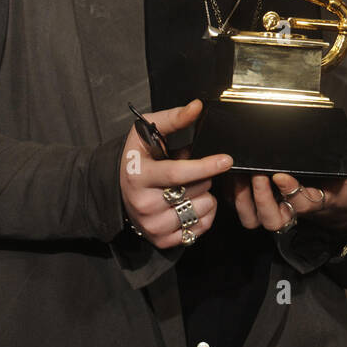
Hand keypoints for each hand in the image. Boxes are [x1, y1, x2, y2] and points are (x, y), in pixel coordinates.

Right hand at [119, 100, 232, 248]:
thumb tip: (197, 106)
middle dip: (205, 177)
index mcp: (138, 175)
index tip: (226, 160)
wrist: (120, 189)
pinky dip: (205, 214)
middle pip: (194, 191)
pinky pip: (199, 229)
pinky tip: (193, 202)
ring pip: (200, 210)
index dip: (205, 166)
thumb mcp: (147, 132)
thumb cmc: (139, 157)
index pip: (177, 174)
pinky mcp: (161, 240)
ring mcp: (152, 225)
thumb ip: (173, 119)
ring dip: (206, 196)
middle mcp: (143, 203)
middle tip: (195, 171)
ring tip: (191, 187)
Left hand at [230, 131, 346, 234]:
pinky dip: (236, 194)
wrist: (343, 201)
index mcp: (319, 202)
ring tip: (241, 174)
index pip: (302, 202)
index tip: (281, 176)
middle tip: (258, 174)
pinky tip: (233, 174)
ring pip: (256, 217)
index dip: (290, 192)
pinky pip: (246, 206)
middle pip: (273, 217)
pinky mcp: (267, 201)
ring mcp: (280, 207)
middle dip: (262, 198)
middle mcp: (296, 208)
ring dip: (245, 198)